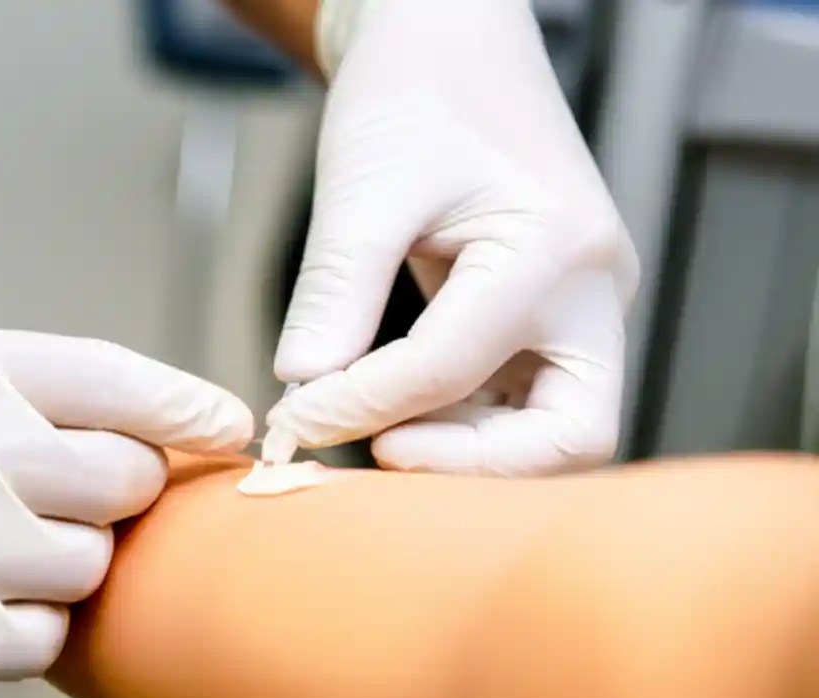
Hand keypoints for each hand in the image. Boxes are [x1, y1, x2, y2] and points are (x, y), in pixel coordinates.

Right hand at [0, 326, 251, 690]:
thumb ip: (13, 385)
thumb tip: (134, 411)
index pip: (117, 379)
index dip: (188, 405)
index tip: (229, 425)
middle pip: (127, 477)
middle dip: (119, 491)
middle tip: (77, 497)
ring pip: (93, 561)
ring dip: (66, 560)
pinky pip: (48, 633)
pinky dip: (29, 623)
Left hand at [270, 0, 637, 475]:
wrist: (448, 38)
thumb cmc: (418, 87)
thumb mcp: (364, 186)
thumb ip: (336, 293)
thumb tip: (303, 388)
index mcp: (555, 249)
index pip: (452, 370)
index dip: (364, 406)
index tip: (295, 420)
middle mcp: (590, 289)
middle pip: (569, 437)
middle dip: (472, 465)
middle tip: (377, 455)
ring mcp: (578, 305)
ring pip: (549, 428)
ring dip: (462, 446)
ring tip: (369, 429)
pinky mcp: (549, 313)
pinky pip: (519, 396)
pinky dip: (459, 417)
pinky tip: (391, 404)